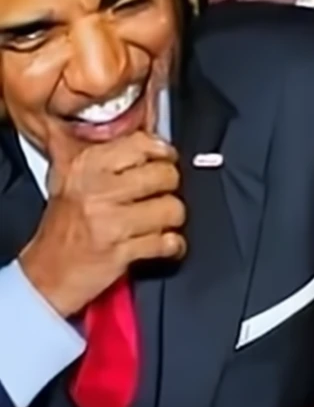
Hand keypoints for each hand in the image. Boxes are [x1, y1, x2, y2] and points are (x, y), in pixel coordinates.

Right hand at [19, 132, 185, 317]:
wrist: (47, 273)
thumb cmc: (64, 225)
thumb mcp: (71, 178)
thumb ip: (101, 152)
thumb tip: (143, 132)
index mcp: (86, 166)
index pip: (142, 144)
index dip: (162, 152)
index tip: (165, 159)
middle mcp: (97, 190)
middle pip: (165, 175)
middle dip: (170, 187)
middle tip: (160, 194)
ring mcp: (110, 221)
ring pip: (172, 209)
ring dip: (172, 219)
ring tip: (158, 221)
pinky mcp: (122, 252)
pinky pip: (168, 242)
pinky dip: (172, 245)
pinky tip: (161, 243)